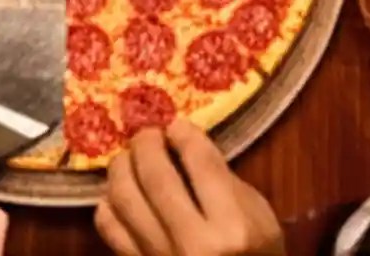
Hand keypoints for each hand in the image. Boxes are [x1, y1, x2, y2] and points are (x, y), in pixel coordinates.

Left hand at [95, 120, 284, 255]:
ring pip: (124, 201)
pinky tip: (118, 194)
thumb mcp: (261, 221)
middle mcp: (194, 245)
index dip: (185, 135)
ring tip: (128, 158)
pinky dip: (108, 205)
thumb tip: (185, 147)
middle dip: (146, 145)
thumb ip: (225, 183)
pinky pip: (109, 230)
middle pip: (156, 178)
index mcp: (233, 229)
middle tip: (146, 134)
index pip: (201, 164)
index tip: (176, 125)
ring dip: (121, 170)